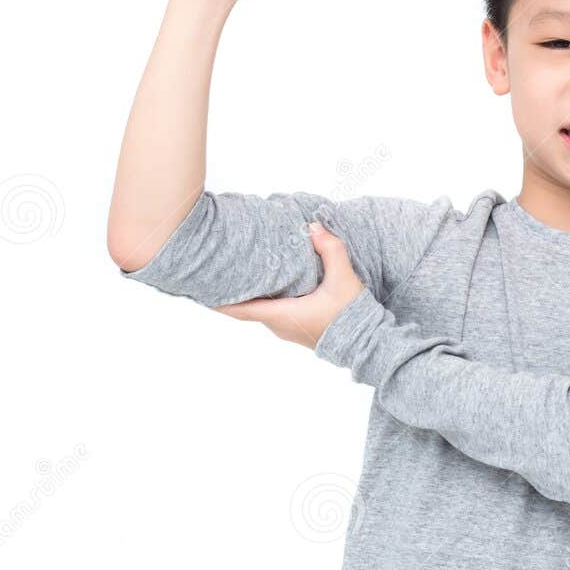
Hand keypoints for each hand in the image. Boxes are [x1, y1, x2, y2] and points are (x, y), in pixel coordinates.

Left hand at [213, 222, 364, 347]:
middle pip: (247, 307)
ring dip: (250, 295)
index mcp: (283, 315)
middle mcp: (279, 325)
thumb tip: (313, 226)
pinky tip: (268, 286)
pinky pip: (273, 313)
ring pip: (261, 310)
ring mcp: (287, 330)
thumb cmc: (352, 315)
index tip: (201, 289)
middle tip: (219, 272)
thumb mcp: (344, 279)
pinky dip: (264, 300)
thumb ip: (330, 249)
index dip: (219, 299)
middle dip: (233, 291)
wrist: (369, 343)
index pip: (241, 309)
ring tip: (241, 275)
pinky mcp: (298, 330)